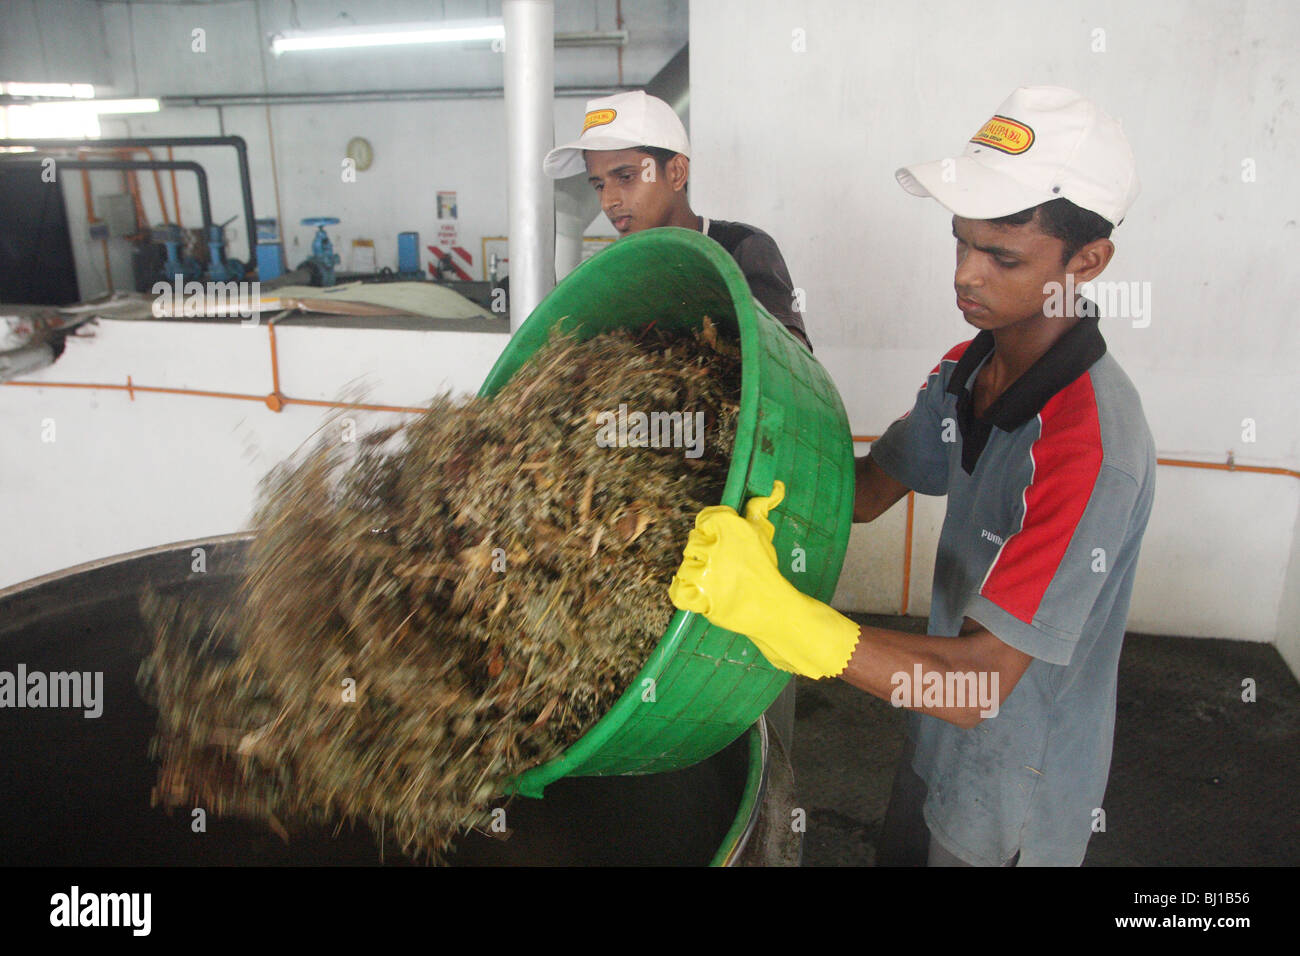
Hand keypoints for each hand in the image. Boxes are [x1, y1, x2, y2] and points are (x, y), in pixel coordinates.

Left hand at [669, 480, 860, 678]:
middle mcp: (713, 547)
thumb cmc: (766, 569)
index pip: (704, 518)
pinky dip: (684, 591)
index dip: (711, 529)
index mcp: (728, 526)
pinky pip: (678, 591)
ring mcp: (704, 574)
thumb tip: (775, 486)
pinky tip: (696, 589)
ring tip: (714, 579)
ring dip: (696, 573)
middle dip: (704, 552)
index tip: (722, 540)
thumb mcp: (763, 533)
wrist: (773, 608)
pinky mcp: (700, 598)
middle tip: (722, 563)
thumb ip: (759, 508)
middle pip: (692, 542)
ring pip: (685, 566)